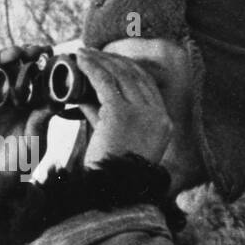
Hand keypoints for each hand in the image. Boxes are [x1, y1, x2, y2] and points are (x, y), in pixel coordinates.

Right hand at [0, 44, 55, 223]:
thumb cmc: (15, 164)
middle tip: (37, 50)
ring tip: (18, 52)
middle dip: (28, 55)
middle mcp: (10, 96)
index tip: (53, 54)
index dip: (44, 64)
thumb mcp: (35, 143)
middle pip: (19, 67)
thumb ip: (43, 123)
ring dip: (8, 55)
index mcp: (29, 104)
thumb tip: (57, 101)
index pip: (37, 77)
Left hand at [74, 49, 171, 170]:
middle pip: (135, 75)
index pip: (147, 84)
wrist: (111, 191)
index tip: (110, 61)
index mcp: (163, 123)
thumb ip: (104, 115)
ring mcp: (143, 113)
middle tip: (93, 53)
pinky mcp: (122, 113)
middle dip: (113, 60)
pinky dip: (92, 68)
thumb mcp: (115, 138)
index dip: (128, 68)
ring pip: (121, 74)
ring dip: (100, 60)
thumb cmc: (110, 170)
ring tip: (83, 53)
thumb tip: (86, 94)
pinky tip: (81, 60)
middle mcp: (158, 115)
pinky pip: (105, 81)